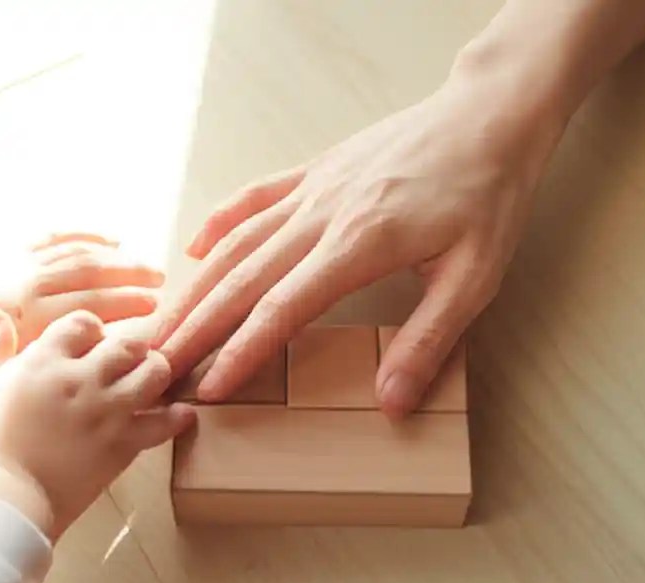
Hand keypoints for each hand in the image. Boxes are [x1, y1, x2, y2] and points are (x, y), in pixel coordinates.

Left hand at [0, 233, 163, 389]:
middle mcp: (32, 287)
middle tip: (164, 294)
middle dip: (133, 285)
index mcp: (29, 321)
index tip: (155, 319)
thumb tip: (78, 371)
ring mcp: (23, 264)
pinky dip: (85, 235)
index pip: (92, 312)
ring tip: (150, 267)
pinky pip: (56, 237)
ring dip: (119, 260)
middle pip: (95, 280)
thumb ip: (33, 369)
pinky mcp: (11, 251)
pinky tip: (108, 239)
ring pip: (82, 256)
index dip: (128, 313)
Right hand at [0, 311, 194, 539]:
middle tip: (126, 359)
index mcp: (45, 359)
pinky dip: (177, 417)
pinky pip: (164, 424)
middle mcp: (84, 378)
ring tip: (150, 377)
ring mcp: (108, 411)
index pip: (84, 322)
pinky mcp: (123, 445)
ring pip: (154, 373)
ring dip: (156, 371)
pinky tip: (182, 413)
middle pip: (128, 344)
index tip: (88, 342)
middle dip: (130, 347)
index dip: (90, 328)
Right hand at [154, 52, 567, 416]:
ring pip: (237, 242)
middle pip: (242, 278)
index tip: (210, 387)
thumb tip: (392, 403)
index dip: (242, 352)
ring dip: (195, 285)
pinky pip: (253, 197)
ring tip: (162, 323)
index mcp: (359, 244)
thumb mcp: (474, 278)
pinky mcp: (315, 170)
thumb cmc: (488, 196)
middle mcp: (322, 214)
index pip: (283, 308)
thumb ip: (429, 341)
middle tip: (155, 363)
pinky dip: (219, 223)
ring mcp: (313, 188)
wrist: (489, 117)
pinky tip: (194, 248)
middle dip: (195, 326)